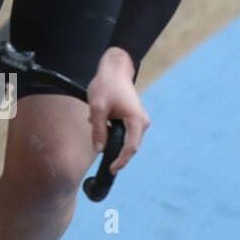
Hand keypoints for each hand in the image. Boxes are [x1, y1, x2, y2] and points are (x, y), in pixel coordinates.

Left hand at [87, 47, 149, 173]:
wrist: (115, 70)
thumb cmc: (107, 85)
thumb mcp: (97, 108)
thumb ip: (98, 130)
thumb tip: (98, 149)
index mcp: (136, 120)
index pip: (131, 148)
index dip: (121, 161)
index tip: (110, 170)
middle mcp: (142, 122)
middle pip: (130, 147)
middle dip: (116, 153)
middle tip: (102, 159)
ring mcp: (140, 121)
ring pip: (127, 141)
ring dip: (112, 141)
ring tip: (98, 127)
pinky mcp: (135, 119)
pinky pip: (126, 133)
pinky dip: (114, 134)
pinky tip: (102, 122)